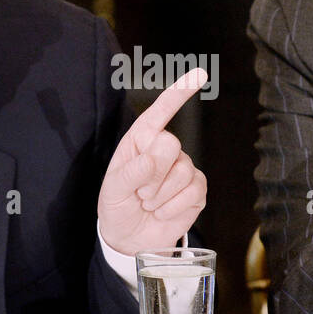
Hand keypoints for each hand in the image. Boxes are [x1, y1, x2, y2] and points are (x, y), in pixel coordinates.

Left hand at [98, 67, 207, 255]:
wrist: (130, 238)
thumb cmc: (118, 207)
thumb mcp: (112, 190)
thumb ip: (129, 173)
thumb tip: (153, 160)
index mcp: (141, 140)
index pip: (161, 111)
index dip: (180, 92)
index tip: (200, 74)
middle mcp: (165, 149)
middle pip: (171, 145)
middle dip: (152, 174)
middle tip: (139, 192)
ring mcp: (184, 168)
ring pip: (182, 172)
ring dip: (160, 195)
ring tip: (148, 204)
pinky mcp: (197, 189)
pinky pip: (193, 191)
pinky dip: (173, 207)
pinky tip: (162, 212)